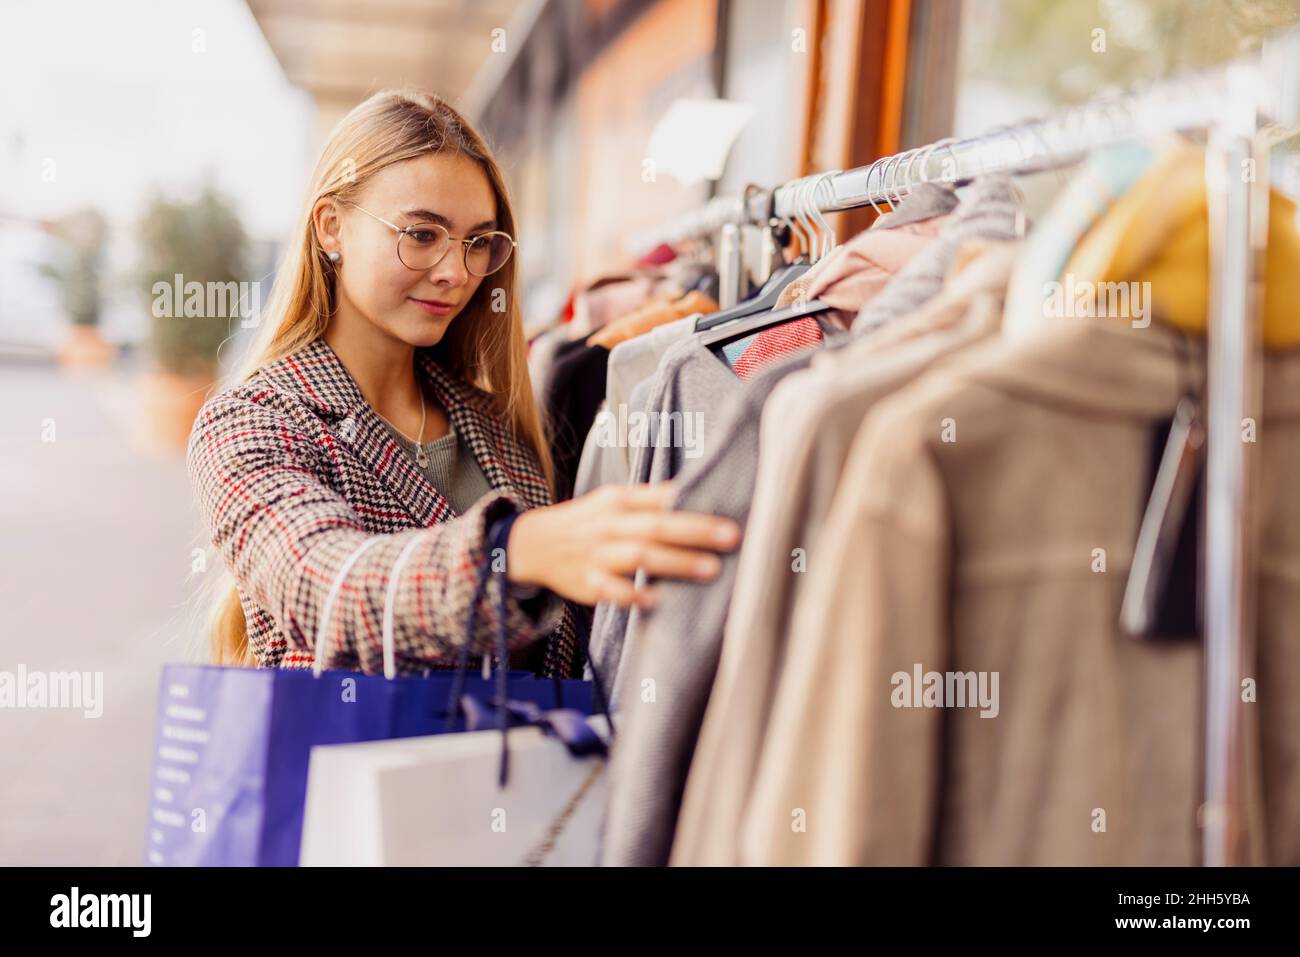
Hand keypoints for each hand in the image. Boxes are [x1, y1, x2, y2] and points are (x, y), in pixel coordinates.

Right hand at [506, 482, 740, 608]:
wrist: (533, 543)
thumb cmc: (587, 522)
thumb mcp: (613, 501)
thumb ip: (651, 499)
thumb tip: (694, 492)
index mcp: (620, 502)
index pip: (662, 498)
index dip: (696, 503)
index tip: (732, 511)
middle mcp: (611, 525)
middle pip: (657, 526)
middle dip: (696, 531)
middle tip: (733, 537)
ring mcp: (598, 555)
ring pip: (639, 556)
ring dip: (675, 562)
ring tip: (710, 569)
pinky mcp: (588, 583)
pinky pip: (610, 590)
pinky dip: (631, 595)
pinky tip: (655, 601)